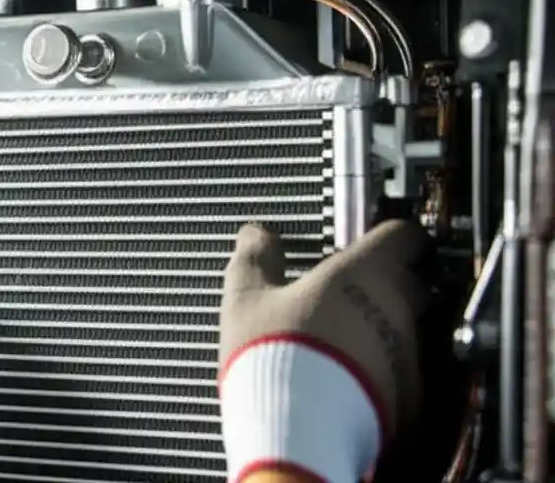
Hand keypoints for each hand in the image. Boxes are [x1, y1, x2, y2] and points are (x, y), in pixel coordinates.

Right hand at [219, 221, 425, 482]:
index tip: (373, 237)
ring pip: (407, 330)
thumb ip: (256, 256)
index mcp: (365, 272)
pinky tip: (345, 378)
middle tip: (347, 292)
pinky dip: (380, 372)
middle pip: (412, 281)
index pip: (403, 233)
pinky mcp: (411, 399)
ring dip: (380, 331)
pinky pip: (402, 374)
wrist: (300, 428)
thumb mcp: (247, 296)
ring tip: (337, 343)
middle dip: (387, 283)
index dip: (388, 232)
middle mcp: (398, 309)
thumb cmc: (275, 355)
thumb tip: (255, 235)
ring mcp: (409, 355)